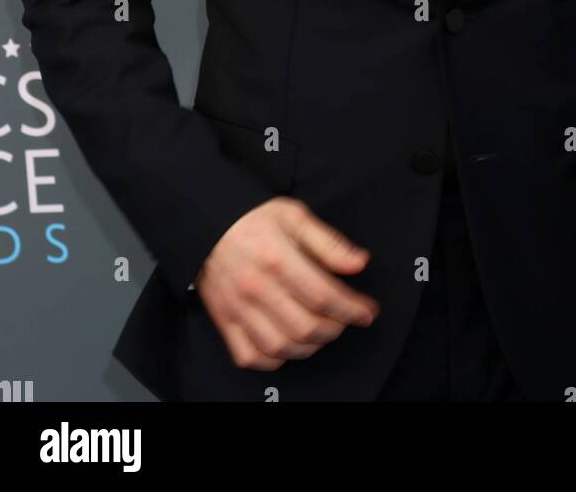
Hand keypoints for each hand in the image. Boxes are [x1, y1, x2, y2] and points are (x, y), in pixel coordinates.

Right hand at [193, 197, 379, 369]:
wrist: (207, 224)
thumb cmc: (255, 219)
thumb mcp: (295, 216)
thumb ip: (328, 242)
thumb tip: (359, 263)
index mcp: (277, 257)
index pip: (323, 295)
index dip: (352, 308)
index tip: (368, 310)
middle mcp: (256, 287)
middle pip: (306, 326)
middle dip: (336, 328)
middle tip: (347, 319)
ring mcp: (237, 308)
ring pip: (281, 346)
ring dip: (311, 346)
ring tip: (323, 331)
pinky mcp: (224, 321)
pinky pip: (250, 356)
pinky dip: (275, 359)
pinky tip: (289, 344)